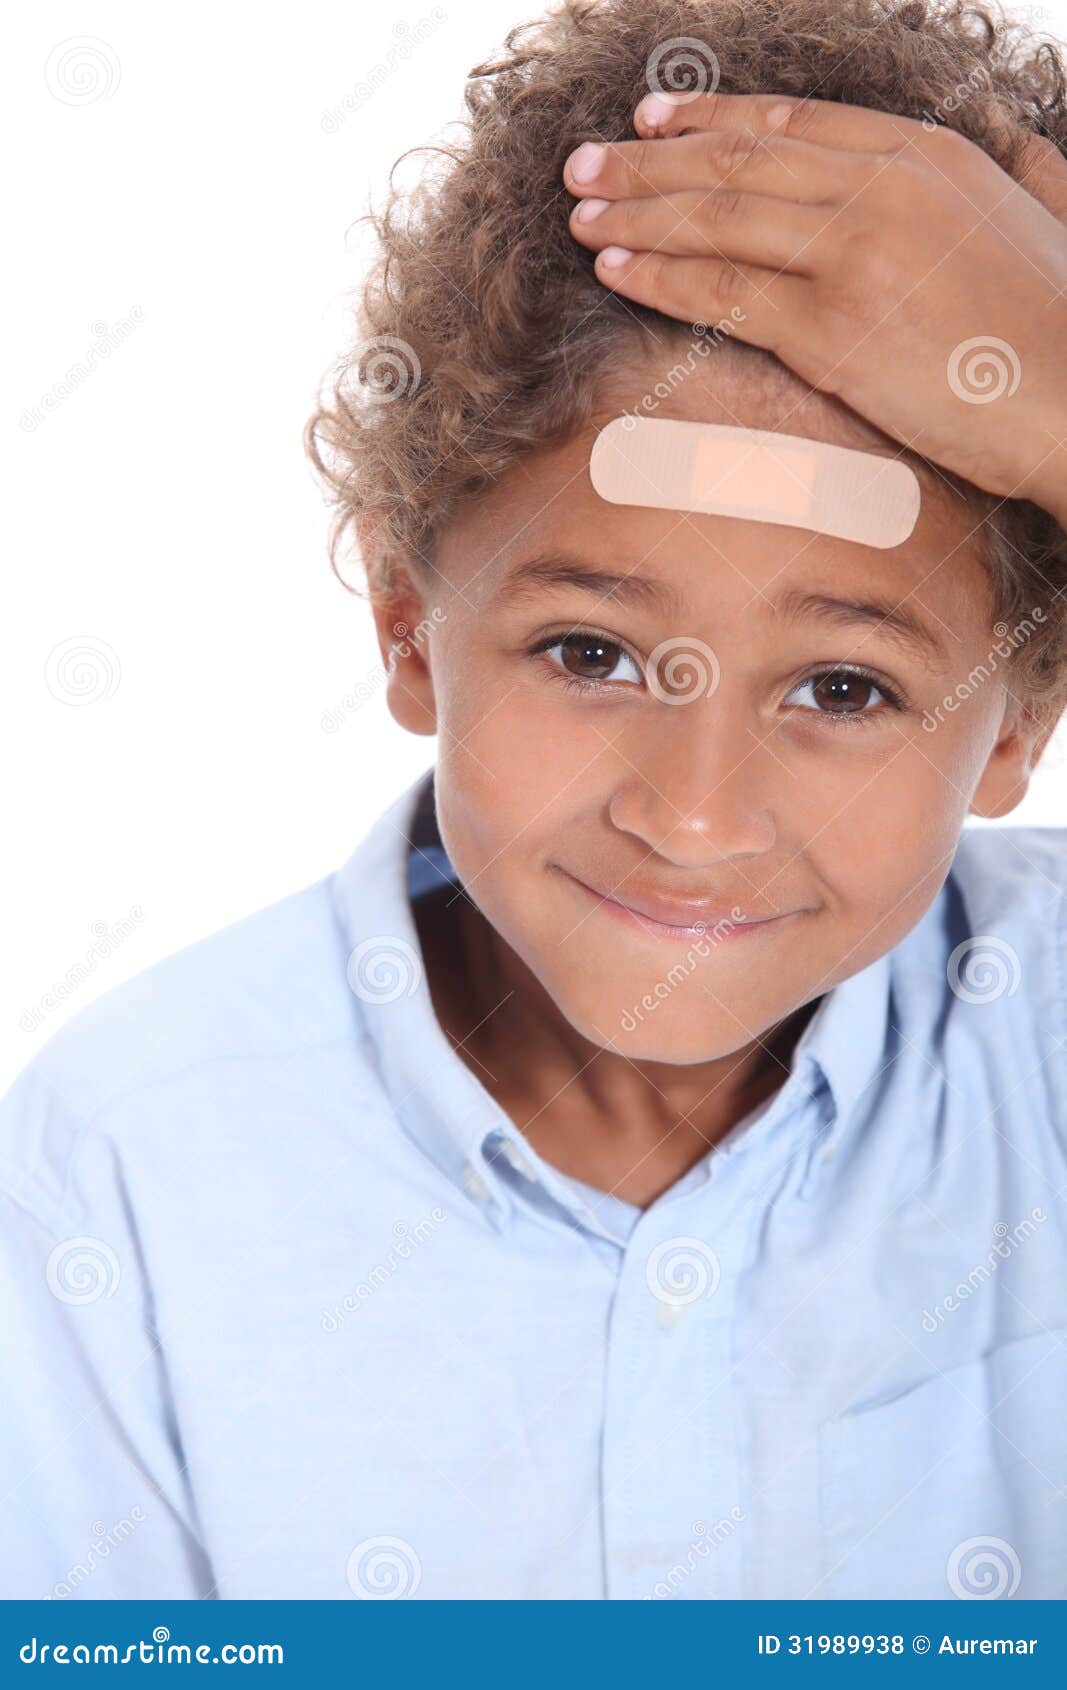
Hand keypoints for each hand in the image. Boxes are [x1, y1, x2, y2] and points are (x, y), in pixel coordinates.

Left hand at [563, 92, 1066, 526]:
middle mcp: (881, 188)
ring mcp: (854, 255)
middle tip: (584, 163)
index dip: (709, 120)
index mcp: (927, 154)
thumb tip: (1019, 151)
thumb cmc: (1064, 325)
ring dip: (636, 214)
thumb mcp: (1049, 214)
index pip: (790, 125)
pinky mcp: (833, 330)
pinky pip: (722, 294)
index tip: (651, 120)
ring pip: (717, 219)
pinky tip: (615, 271)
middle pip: (736, 163)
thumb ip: (1018, 174)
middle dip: (647, 162)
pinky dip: (659, 277)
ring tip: (580, 215)